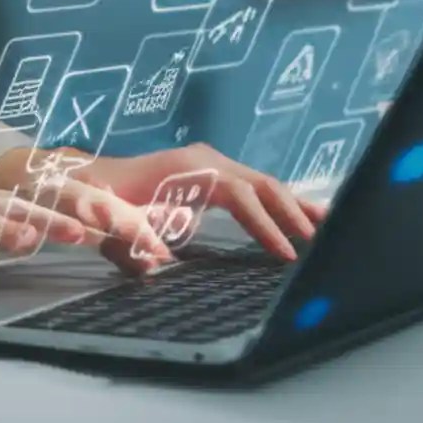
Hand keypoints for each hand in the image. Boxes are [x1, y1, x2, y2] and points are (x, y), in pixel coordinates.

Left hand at [77, 143, 326, 261]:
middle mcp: (209, 160)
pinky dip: (283, 202)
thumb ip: (138, 239)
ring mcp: (215, 164)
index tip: (285, 254)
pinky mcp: (216, 175)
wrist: (90, 179)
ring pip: (266, 185)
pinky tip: (309, 216)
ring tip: (332, 229)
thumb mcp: (116, 222)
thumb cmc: (103, 202)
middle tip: (321, 245)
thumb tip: (160, 262)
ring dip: (297, 207)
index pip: (241, 195)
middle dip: (294, 215)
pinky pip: (256, 188)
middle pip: (264, 185)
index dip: (265, 225)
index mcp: (192, 168)